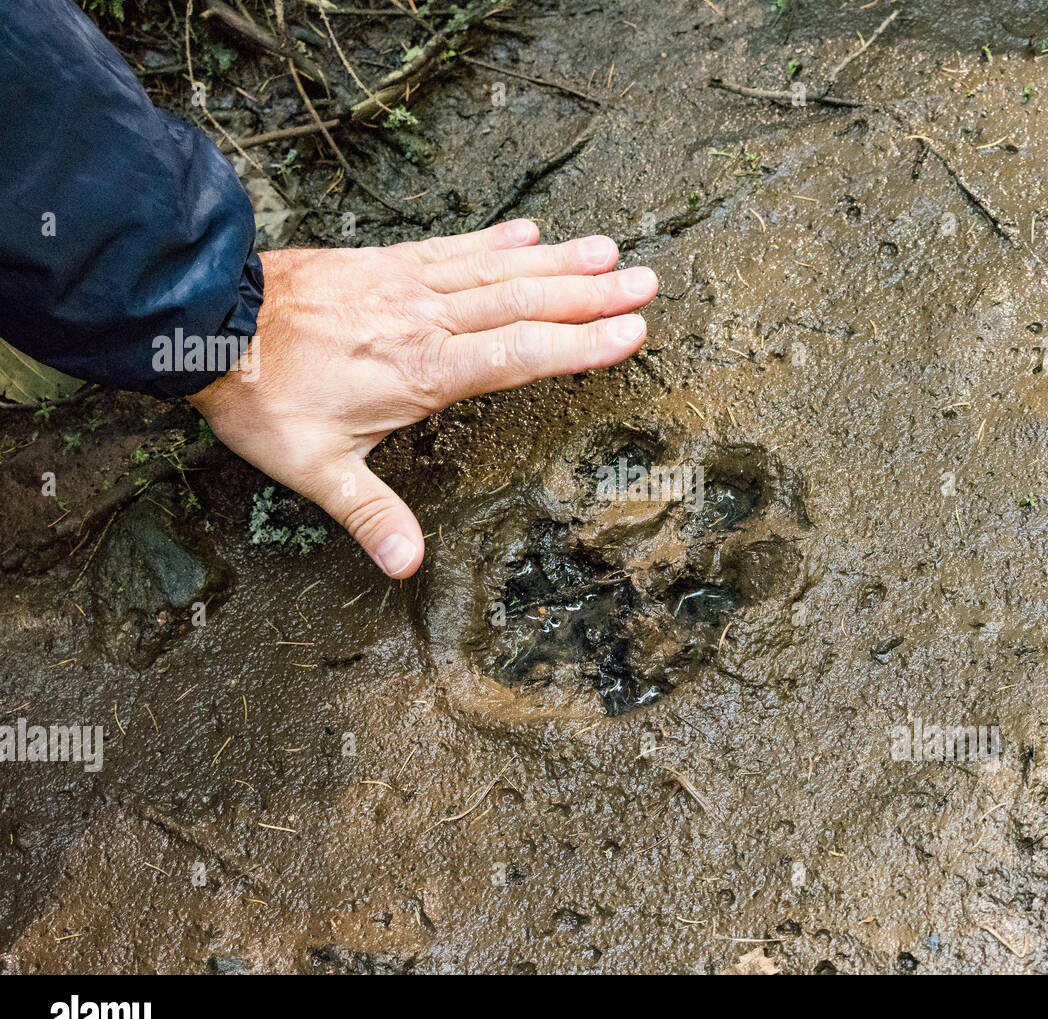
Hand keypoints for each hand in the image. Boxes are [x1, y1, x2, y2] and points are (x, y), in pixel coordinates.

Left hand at [189, 219, 656, 577]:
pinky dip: (497, 240)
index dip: (580, 344)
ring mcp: (409, 284)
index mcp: (424, 371)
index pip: (520, 355)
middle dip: (591, 296)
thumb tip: (409, 566)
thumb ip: (371, 515)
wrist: (206, 321)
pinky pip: (455, 248)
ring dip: (559, 261)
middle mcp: (427, 320)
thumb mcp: (315, 471)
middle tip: (648, 284)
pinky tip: (530, 232)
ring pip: (499, 270)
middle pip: (525, 304)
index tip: (632, 332)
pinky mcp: (387, 263)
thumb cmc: (262, 399)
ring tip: (611, 252)